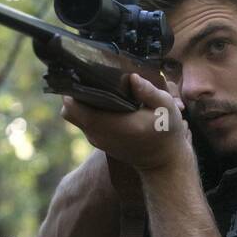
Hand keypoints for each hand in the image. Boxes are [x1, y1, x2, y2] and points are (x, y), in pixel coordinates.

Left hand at [60, 74, 192, 173]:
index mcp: (112, 125)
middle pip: (69, 110)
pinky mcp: (98, 141)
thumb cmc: (167, 132)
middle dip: (75, 93)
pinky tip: (104, 101)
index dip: (75, 88)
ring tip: (99, 89)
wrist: (163, 162)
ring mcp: (96, 139)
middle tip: (91, 79)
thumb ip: (149, 92)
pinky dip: (88, 111)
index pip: (74, 106)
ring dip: (81, 102)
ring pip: (74, 116)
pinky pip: (83, 122)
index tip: (85, 74)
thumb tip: (132, 77)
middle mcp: (99, 134)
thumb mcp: (167, 108)